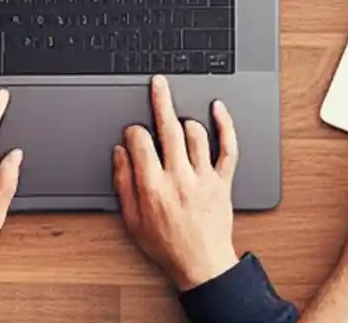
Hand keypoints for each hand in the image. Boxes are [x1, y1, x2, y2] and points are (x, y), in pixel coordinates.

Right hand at [113, 75, 239, 290]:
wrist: (201, 265)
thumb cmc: (166, 245)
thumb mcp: (132, 220)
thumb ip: (123, 183)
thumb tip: (119, 153)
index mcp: (153, 187)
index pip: (140, 142)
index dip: (133, 131)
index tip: (132, 132)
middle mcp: (179, 178)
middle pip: (169, 128)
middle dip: (160, 100)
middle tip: (158, 83)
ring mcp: (204, 178)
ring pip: (196, 133)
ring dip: (186, 120)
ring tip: (178, 118)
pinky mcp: (222, 181)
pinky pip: (228, 147)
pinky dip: (225, 125)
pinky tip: (218, 109)